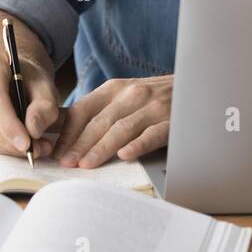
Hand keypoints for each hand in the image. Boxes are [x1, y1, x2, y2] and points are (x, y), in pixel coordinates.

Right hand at [0, 26, 62, 158]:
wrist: (9, 72)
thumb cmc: (28, 78)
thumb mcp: (45, 85)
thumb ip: (45, 106)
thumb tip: (33, 130)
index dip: (10, 126)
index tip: (28, 144)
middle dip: (9, 142)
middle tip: (36, 150)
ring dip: (4, 149)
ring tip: (32, 148)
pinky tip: (14, 144)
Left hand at [51, 76, 171, 167]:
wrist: (195, 86)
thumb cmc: (154, 98)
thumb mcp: (124, 96)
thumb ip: (99, 111)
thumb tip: (62, 129)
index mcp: (115, 89)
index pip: (84, 109)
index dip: (69, 132)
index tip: (56, 152)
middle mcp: (132, 94)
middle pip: (100, 121)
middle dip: (80, 144)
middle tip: (67, 163)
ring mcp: (153, 107)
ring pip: (122, 128)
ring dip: (102, 148)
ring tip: (87, 164)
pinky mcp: (172, 121)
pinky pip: (153, 134)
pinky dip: (138, 144)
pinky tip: (125, 155)